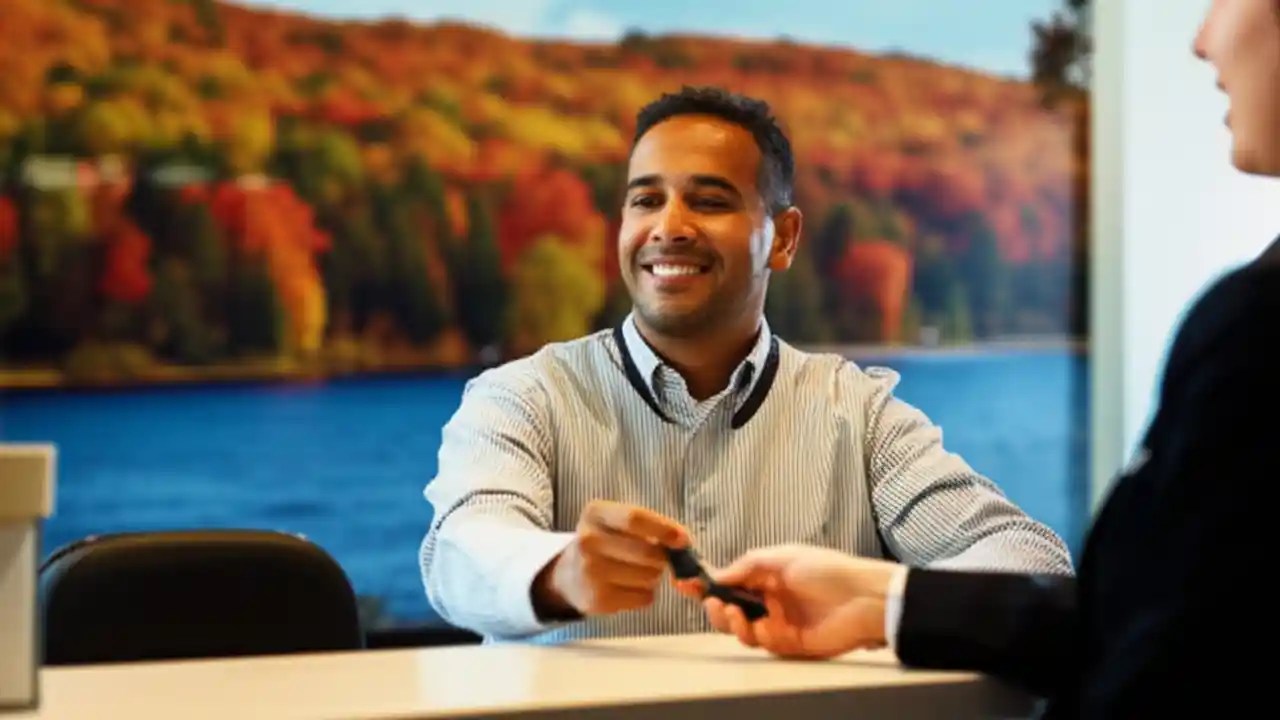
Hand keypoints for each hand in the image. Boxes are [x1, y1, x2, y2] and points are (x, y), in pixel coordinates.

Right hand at [534, 500, 688, 617]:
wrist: (571, 574)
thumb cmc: (607, 542)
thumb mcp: (619, 523)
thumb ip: (652, 527)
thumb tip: (684, 544)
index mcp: (596, 513)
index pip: (634, 518)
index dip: (663, 529)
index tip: (683, 540)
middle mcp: (587, 541)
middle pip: (646, 552)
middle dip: (662, 558)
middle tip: (659, 558)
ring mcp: (590, 572)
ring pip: (648, 577)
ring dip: (654, 577)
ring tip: (639, 571)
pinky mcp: (597, 600)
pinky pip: (643, 598)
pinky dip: (646, 594)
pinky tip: (630, 587)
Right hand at [679, 544, 899, 658]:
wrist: (862, 598)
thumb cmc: (827, 570)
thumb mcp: (782, 556)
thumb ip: (746, 566)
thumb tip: (717, 574)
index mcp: (769, 576)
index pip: (731, 581)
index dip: (708, 583)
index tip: (686, 582)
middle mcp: (770, 600)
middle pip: (730, 607)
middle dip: (715, 605)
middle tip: (711, 601)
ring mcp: (778, 622)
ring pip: (740, 628)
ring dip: (729, 620)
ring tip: (732, 611)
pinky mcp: (788, 643)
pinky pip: (759, 642)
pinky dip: (750, 634)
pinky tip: (754, 624)